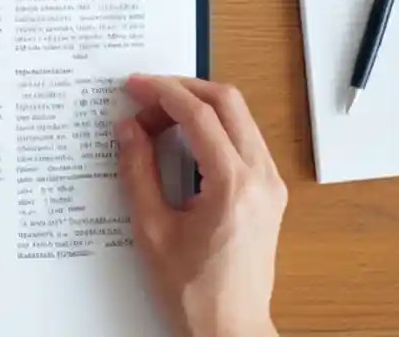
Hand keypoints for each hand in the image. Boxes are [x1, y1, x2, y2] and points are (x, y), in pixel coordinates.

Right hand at [117, 75, 286, 336]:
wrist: (230, 329)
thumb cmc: (192, 291)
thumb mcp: (152, 229)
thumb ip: (138, 171)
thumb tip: (128, 128)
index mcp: (233, 184)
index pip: (199, 114)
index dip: (162, 92)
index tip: (134, 86)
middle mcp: (261, 177)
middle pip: (228, 103)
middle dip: (183, 90)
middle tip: (144, 97)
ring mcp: (270, 184)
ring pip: (239, 118)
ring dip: (198, 108)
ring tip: (157, 121)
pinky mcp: (269, 193)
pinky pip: (244, 140)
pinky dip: (213, 128)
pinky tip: (182, 141)